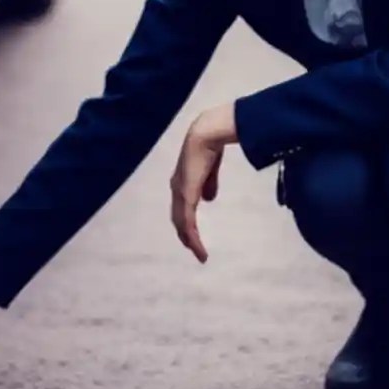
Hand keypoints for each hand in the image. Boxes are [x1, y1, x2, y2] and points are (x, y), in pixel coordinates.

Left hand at [170, 104, 236, 262]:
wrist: (207, 134)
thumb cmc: (211, 145)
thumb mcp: (211, 169)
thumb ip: (209, 183)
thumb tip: (210, 199)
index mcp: (182, 182)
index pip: (182, 207)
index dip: (187, 223)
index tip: (196, 236)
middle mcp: (177, 189)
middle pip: (179, 219)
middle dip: (186, 236)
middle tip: (197, 251)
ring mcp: (180, 192)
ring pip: (182, 224)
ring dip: (190, 240)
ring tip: (199, 254)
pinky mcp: (187, 195)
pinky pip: (188, 221)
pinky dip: (192, 235)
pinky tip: (198, 246)